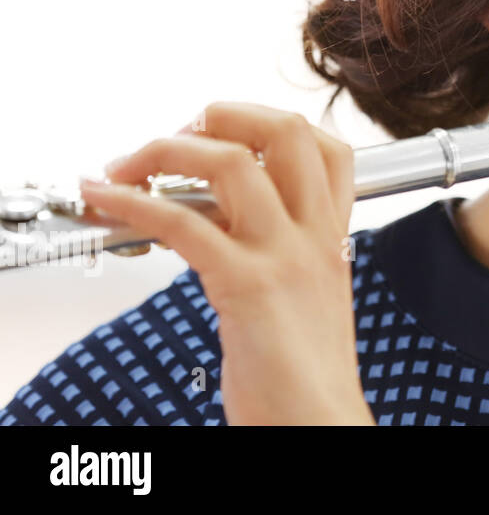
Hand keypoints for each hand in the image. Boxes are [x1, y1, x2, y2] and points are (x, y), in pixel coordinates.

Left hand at [78, 103, 373, 425]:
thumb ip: (282, 256)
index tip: (229, 132)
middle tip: (180, 132)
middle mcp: (313, 236)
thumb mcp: (308, 300)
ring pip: (232, 162)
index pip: (328, 148)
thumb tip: (227, 227)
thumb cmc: (305, 380)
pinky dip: (133, 202)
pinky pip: (184, 223)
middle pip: (286, 131)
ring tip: (128, 165)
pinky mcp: (246, 286)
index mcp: (331, 239)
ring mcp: (283, 257)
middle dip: (224, 114)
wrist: (319, 426)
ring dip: (164, 149)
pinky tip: (107, 199)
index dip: (274, 123)